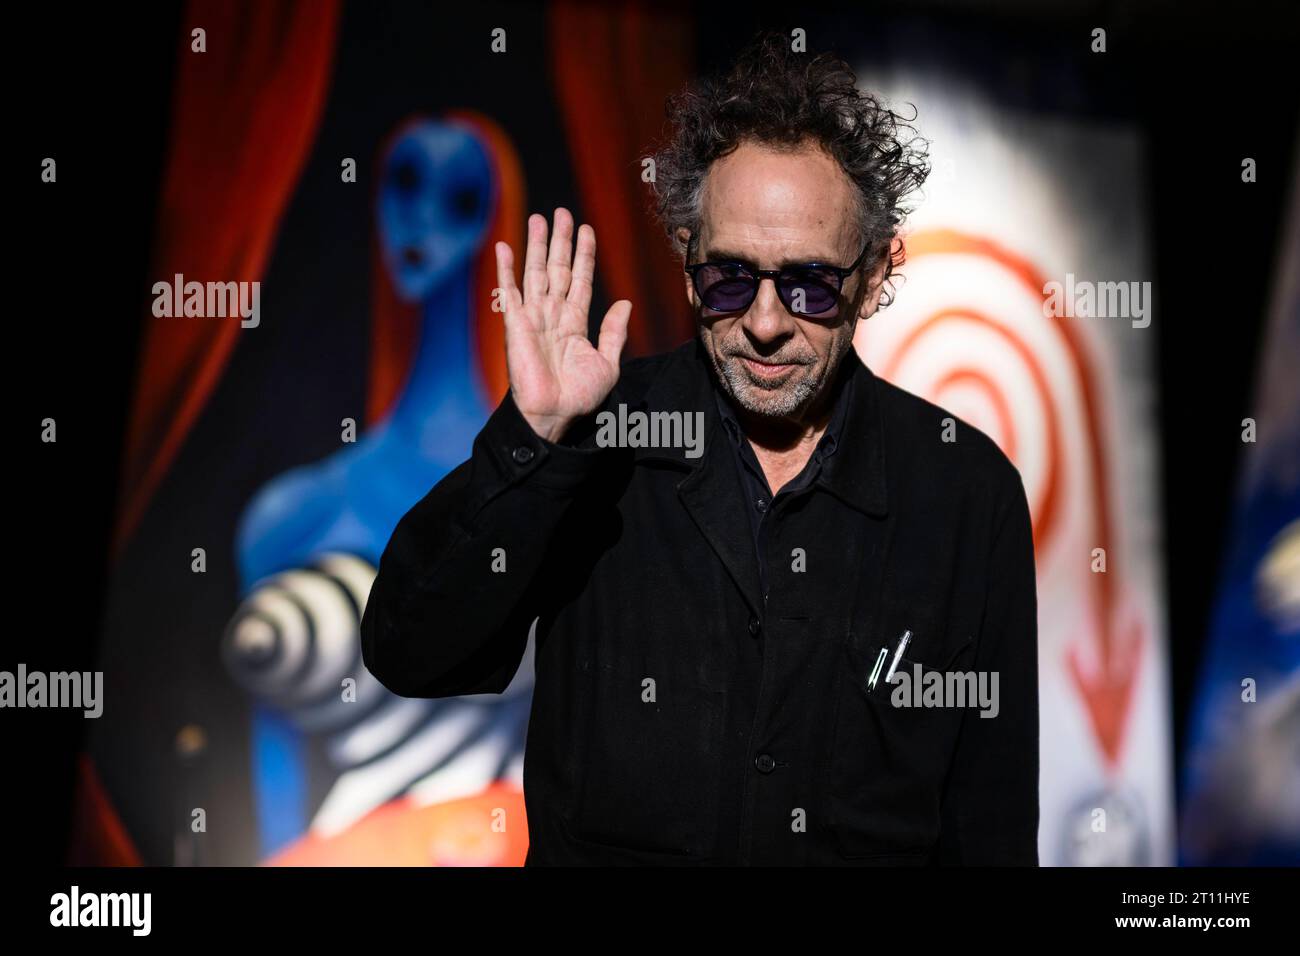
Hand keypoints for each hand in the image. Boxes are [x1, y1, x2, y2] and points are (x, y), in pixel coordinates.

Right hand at [494, 208, 631, 442]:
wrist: (556, 414)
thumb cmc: (580, 396)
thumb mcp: (608, 362)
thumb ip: (614, 332)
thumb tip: (624, 303)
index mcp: (575, 322)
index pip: (580, 280)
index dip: (583, 255)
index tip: (587, 230)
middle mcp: (553, 315)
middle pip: (557, 269)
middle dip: (561, 241)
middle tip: (563, 213)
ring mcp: (533, 318)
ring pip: (535, 273)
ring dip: (536, 245)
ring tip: (540, 218)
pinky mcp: (515, 325)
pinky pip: (509, 292)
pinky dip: (505, 269)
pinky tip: (504, 246)